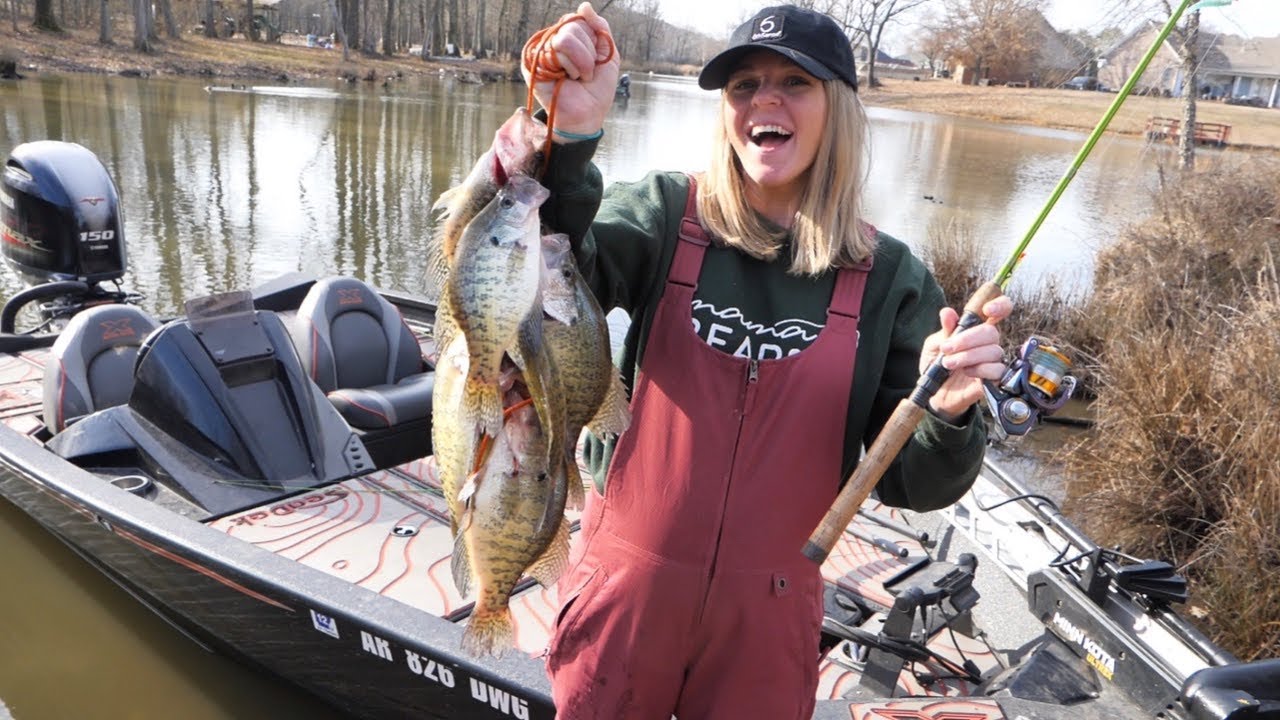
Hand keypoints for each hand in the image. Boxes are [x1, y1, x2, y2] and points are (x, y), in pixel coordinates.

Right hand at [523, 2, 620, 140]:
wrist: (588, 114)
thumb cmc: (597, 88)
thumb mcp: (608, 53)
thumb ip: (600, 27)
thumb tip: (584, 5)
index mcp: (570, 37)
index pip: (579, 19)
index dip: (593, 40)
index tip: (595, 59)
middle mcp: (554, 41)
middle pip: (573, 25)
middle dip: (588, 53)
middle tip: (586, 72)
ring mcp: (542, 51)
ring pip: (566, 37)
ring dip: (581, 62)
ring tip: (577, 77)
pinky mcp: (533, 63)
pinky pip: (557, 50)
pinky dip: (571, 66)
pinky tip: (566, 79)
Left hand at [920, 295, 1012, 422]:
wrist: (936, 394)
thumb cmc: (937, 365)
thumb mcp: (934, 345)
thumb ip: (944, 330)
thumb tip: (947, 312)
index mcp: (976, 330)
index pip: (1000, 310)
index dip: (1000, 305)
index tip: (987, 310)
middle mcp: (988, 344)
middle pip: (991, 332)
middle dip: (967, 339)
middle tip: (946, 348)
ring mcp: (993, 361)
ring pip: (993, 351)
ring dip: (967, 356)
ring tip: (948, 364)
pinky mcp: (995, 379)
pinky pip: (997, 369)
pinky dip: (979, 369)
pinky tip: (966, 372)